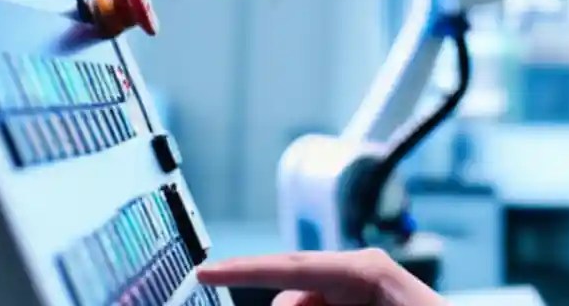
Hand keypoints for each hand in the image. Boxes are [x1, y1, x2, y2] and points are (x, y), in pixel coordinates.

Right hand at [196, 248, 447, 305]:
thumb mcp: (364, 302)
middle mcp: (360, 272)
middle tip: (295, 305)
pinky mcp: (359, 300)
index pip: (289, 266)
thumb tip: (285, 302)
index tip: (204, 272)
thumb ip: (314, 304)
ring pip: (302, 305)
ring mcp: (359, 287)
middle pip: (292, 297)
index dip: (243, 270)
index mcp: (364, 270)